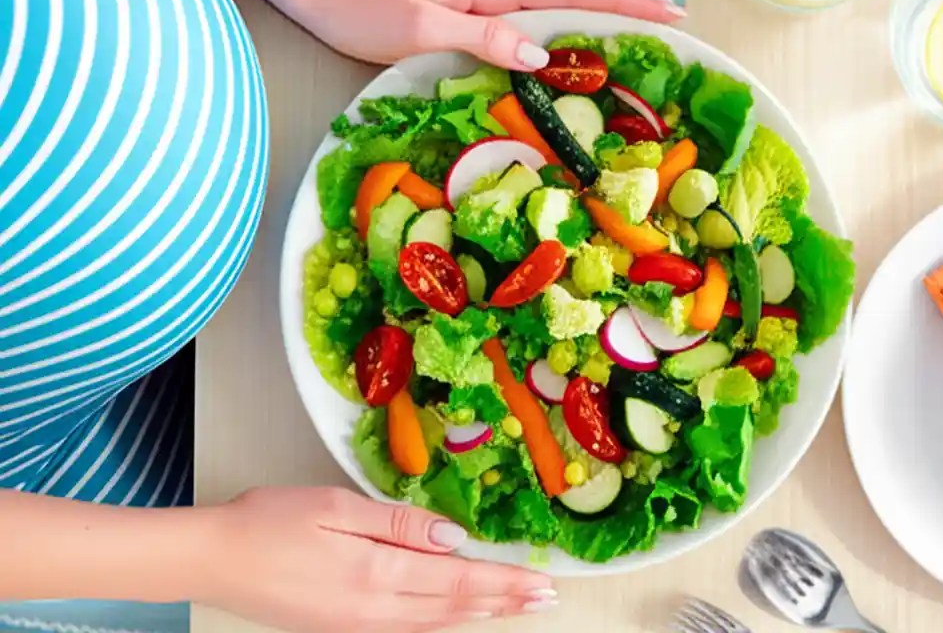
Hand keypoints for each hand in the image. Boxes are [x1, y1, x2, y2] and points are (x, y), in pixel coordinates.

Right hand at [199, 487, 555, 632]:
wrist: (212, 560)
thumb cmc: (268, 523)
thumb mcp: (335, 506)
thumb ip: (397, 523)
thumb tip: (451, 537)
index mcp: (375, 573)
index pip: (457, 581)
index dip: (504, 583)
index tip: (541, 583)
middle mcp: (373, 610)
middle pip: (454, 608)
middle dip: (504, 603)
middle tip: (547, 599)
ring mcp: (358, 625)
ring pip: (434, 623)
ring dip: (480, 615)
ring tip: (515, 607)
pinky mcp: (343, 627)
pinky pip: (408, 628)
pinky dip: (443, 621)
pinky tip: (457, 615)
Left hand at [294, 0, 684, 67]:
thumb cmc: (363, 10)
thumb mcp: (421, 29)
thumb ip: (481, 38)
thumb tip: (539, 56)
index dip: (620, 3)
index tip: (665, 12)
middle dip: (626, 3)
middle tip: (674, 18)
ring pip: (556, 2)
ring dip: (601, 11)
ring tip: (644, 26)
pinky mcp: (472, 7)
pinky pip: (532, 15)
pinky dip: (566, 23)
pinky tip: (577, 39)